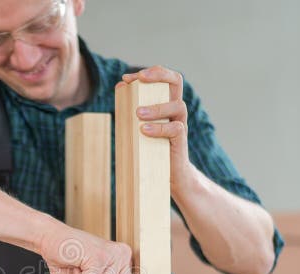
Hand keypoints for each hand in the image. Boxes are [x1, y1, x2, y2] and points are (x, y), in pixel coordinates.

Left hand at [118, 66, 194, 192]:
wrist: (168, 174)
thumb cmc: (150, 147)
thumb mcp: (139, 124)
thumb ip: (131, 108)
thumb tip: (119, 87)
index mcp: (166, 102)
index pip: (166, 78)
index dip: (151, 72)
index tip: (127, 78)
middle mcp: (175, 110)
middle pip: (177, 82)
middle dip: (159, 75)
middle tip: (140, 79)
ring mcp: (180, 124)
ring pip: (178, 105)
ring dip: (156, 107)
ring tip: (137, 113)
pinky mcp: (180, 142)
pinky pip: (176, 129)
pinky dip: (159, 128)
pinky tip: (144, 130)